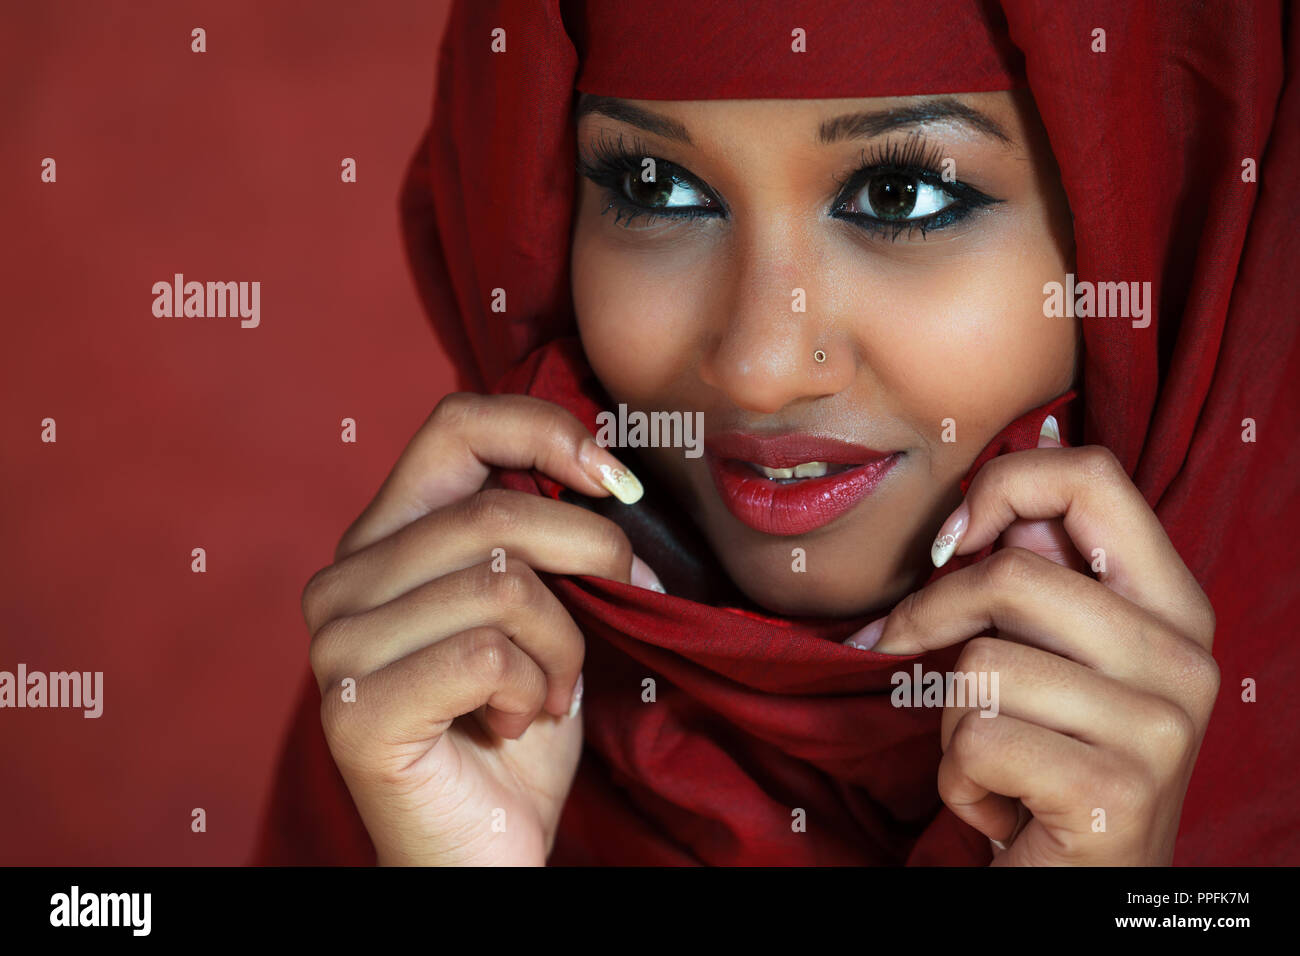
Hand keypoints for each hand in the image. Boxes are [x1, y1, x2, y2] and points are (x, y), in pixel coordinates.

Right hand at [302, 393, 654, 865]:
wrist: (481, 846)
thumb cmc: (515, 722)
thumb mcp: (542, 609)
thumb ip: (545, 539)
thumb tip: (611, 483)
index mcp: (384, 538)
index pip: (455, 426)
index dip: (545, 432)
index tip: (612, 480)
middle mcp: (343, 580)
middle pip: (497, 513)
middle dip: (591, 557)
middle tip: (620, 605)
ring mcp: (337, 646)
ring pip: (502, 585)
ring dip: (563, 647)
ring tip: (548, 690)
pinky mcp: (355, 710)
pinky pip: (486, 653)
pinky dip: (532, 690)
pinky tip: (517, 721)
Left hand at [852, 427, 1218, 864]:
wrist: (1083, 888)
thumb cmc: (1050, 757)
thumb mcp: (1052, 656)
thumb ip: (1036, 575)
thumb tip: (994, 486)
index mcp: (1173, 606)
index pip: (1094, 476)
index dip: (1001, 487)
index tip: (952, 543)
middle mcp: (1184, 659)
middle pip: (1009, 575)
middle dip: (932, 617)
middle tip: (920, 656)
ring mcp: (1160, 728)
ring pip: (979, 666)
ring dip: (952, 720)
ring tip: (995, 755)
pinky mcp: (1114, 791)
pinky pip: (977, 739)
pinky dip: (958, 777)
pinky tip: (1001, 805)